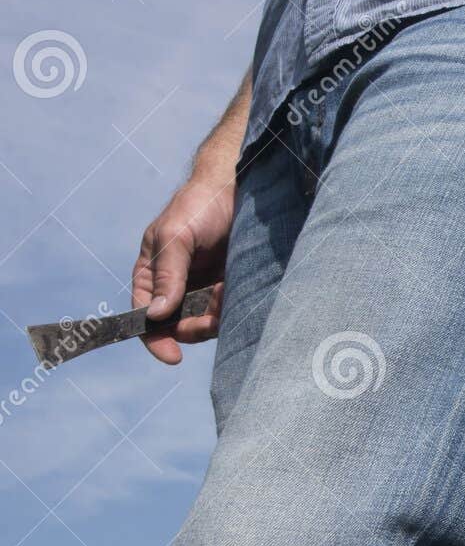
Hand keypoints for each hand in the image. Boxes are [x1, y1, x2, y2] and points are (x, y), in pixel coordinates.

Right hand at [131, 176, 233, 363]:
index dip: (155, 339)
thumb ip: (167, 274)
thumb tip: (157, 315)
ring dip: (217, 318)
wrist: (240, 189)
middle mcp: (176, 286)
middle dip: (194, 329)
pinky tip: (235, 288)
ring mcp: (203, 289)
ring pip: (206, 323)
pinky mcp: (230, 289)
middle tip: (214, 320)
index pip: (145, 316)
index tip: (172, 356)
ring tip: (226, 290)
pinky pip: (229, 313)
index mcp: (152, 274)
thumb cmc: (199, 206)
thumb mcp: (175, 235)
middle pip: (178, 326)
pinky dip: (233, 309)